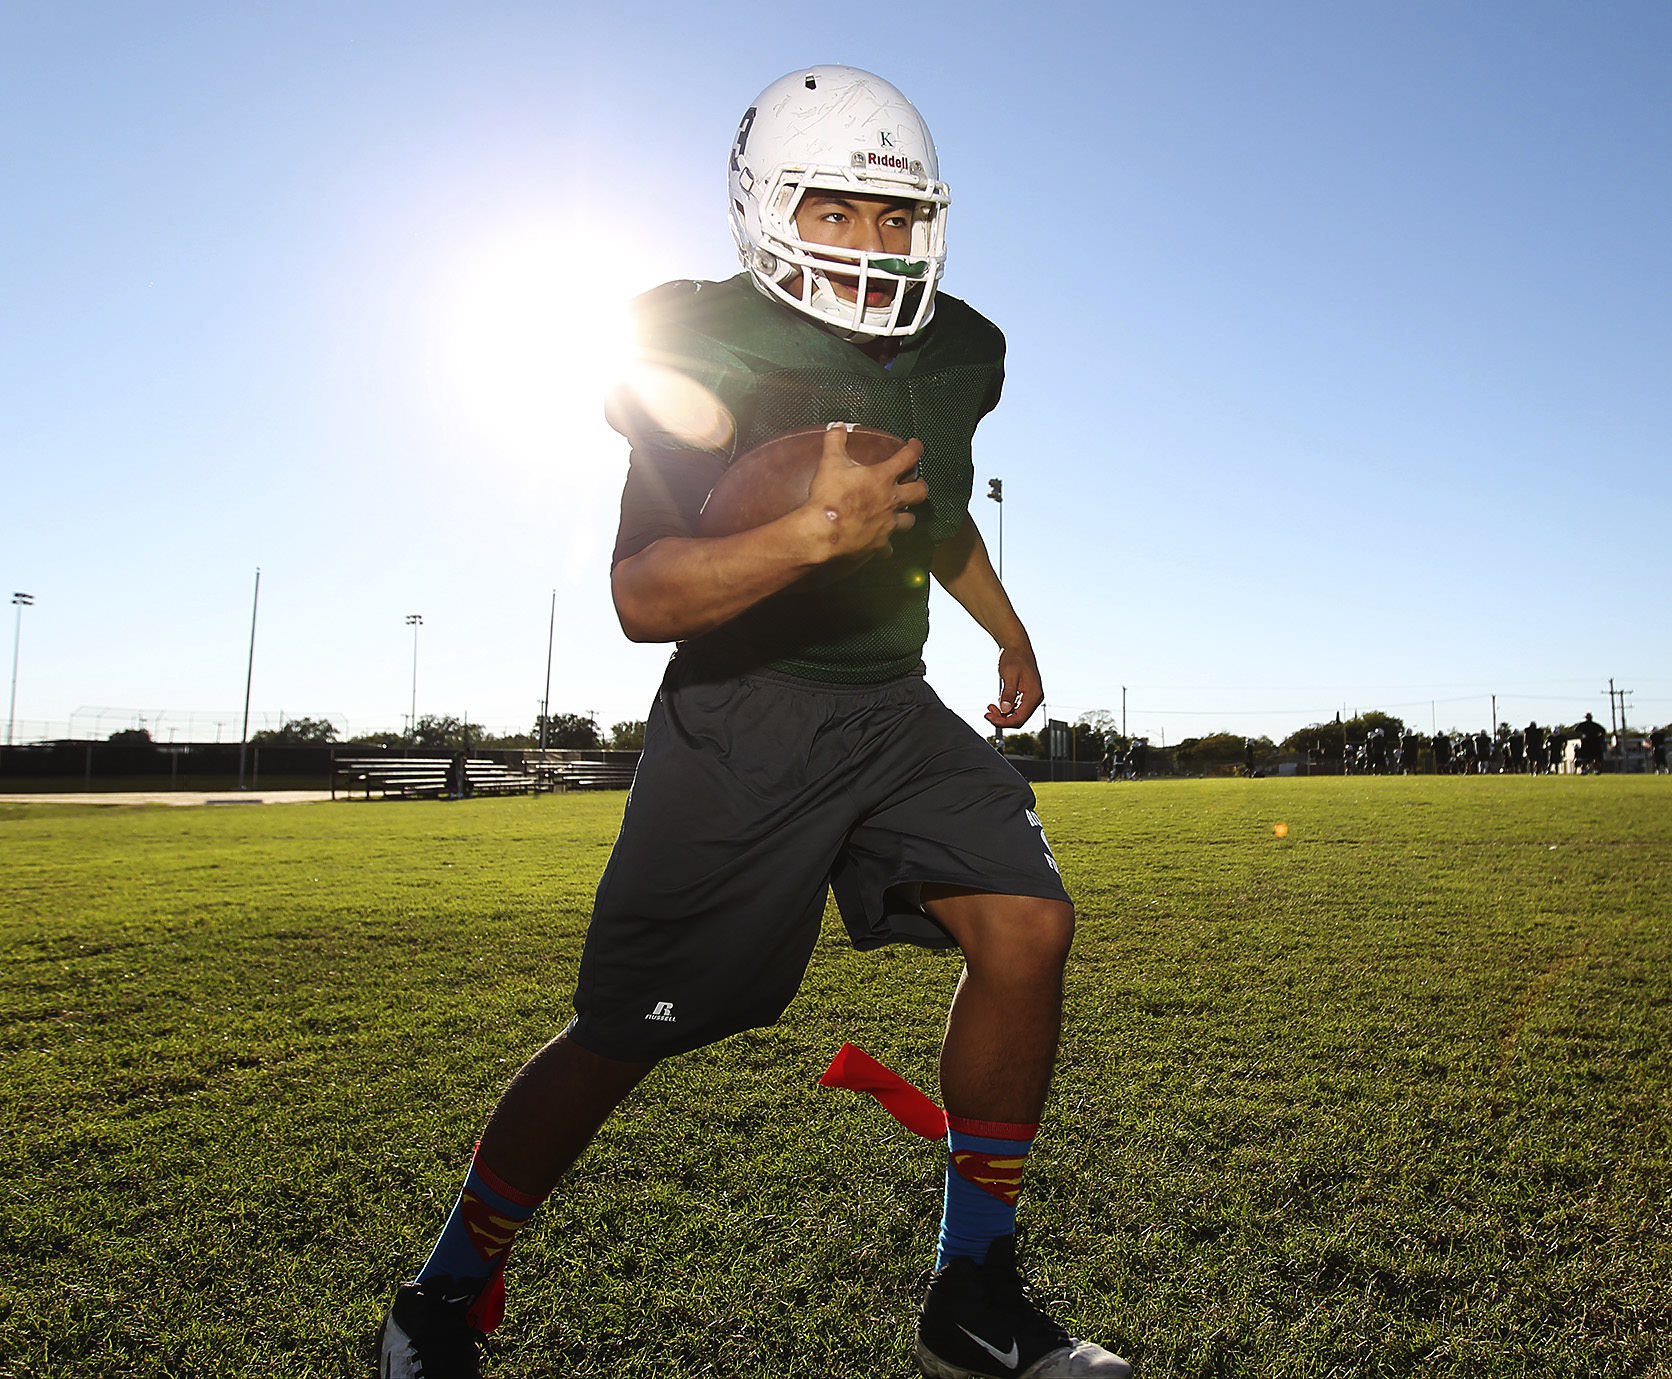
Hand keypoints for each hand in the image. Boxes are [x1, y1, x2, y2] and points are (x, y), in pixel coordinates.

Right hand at [803, 428, 927, 563]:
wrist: (823, 532)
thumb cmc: (829, 497)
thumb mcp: (830, 463)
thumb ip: (835, 441)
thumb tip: (837, 426)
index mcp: (882, 478)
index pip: (908, 458)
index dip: (915, 448)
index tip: (916, 445)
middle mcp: (891, 500)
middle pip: (920, 492)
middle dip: (921, 485)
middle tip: (918, 482)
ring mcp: (887, 524)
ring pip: (910, 520)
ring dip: (908, 515)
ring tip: (904, 512)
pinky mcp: (879, 543)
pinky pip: (889, 546)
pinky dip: (887, 544)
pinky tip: (883, 543)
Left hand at [985, 642, 1042, 727]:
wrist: (1016, 646)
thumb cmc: (1014, 657)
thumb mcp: (1009, 675)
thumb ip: (1008, 693)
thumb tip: (1006, 710)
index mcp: (1034, 694)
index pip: (1020, 718)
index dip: (1004, 722)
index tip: (990, 718)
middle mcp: (1035, 698)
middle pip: (1018, 719)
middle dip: (1002, 719)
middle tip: (987, 713)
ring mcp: (1031, 697)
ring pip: (1017, 715)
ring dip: (1003, 715)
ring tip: (990, 707)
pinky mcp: (1026, 695)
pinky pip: (1016, 708)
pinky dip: (1006, 709)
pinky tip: (996, 703)